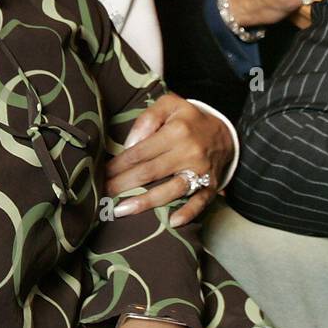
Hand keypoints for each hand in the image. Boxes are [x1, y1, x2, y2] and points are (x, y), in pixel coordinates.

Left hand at [106, 93, 229, 225]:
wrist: (226, 133)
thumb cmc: (190, 119)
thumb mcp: (170, 105)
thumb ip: (148, 119)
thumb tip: (130, 144)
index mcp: (177, 131)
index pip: (141, 152)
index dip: (119, 165)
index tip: (102, 173)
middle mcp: (189, 152)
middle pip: (150, 172)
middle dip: (123, 184)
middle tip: (102, 194)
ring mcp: (201, 171)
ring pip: (171, 190)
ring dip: (145, 202)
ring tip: (121, 210)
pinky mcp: (211, 185)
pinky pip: (200, 202)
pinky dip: (188, 213)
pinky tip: (172, 222)